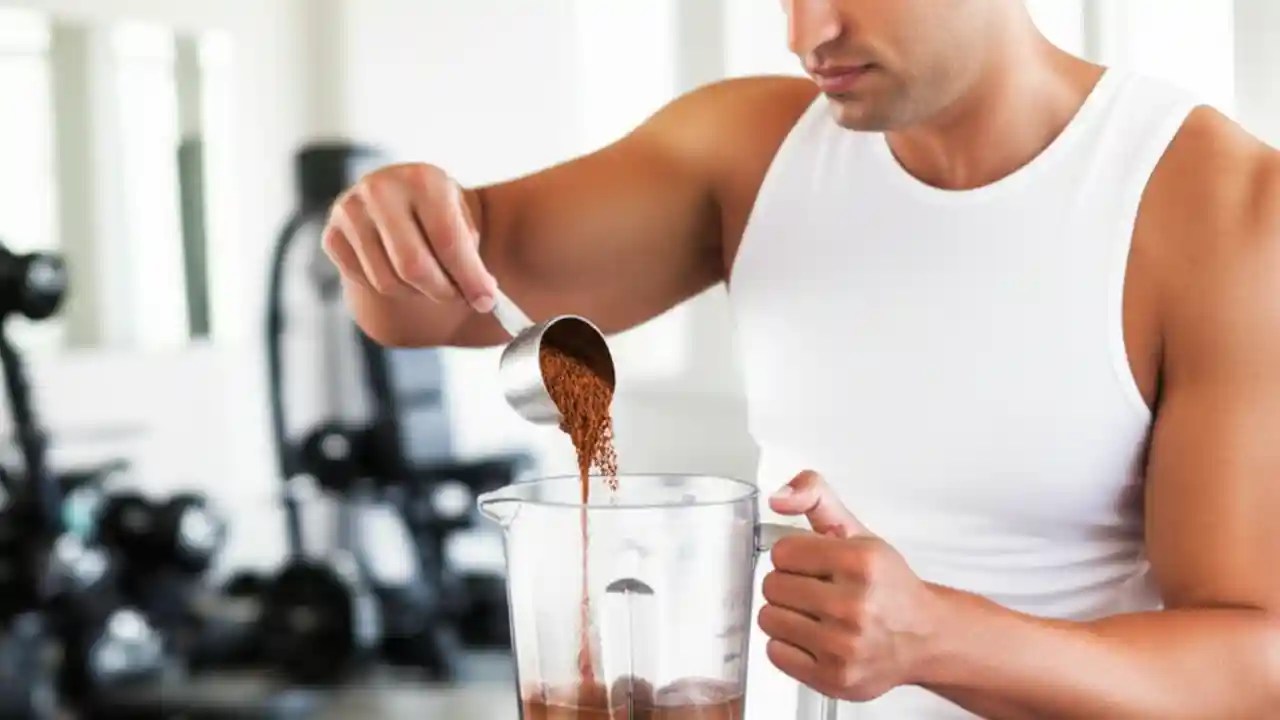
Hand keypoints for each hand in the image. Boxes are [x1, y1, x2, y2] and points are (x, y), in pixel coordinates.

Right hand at [322, 163, 497, 311]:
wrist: (402, 202)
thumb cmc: (440, 216)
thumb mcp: (464, 222)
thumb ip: (472, 258)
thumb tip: (482, 298)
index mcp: (422, 178)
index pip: (447, 240)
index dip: (469, 277)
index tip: (486, 301)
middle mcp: (380, 188)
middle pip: (413, 266)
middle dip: (443, 291)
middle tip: (459, 298)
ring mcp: (349, 211)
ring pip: (387, 282)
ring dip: (416, 292)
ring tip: (431, 278)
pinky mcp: (331, 235)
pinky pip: (364, 282)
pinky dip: (389, 287)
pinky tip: (398, 269)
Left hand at [758, 470, 941, 701]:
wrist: (926, 637)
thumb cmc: (889, 586)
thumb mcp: (857, 531)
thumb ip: (816, 497)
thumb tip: (779, 498)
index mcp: (862, 562)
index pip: (782, 552)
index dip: (793, 556)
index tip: (810, 563)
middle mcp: (855, 605)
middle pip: (772, 586)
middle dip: (788, 584)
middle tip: (813, 589)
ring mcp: (844, 646)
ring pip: (769, 618)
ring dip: (784, 613)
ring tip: (811, 613)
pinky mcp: (835, 678)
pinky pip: (775, 652)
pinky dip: (788, 644)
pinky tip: (812, 637)